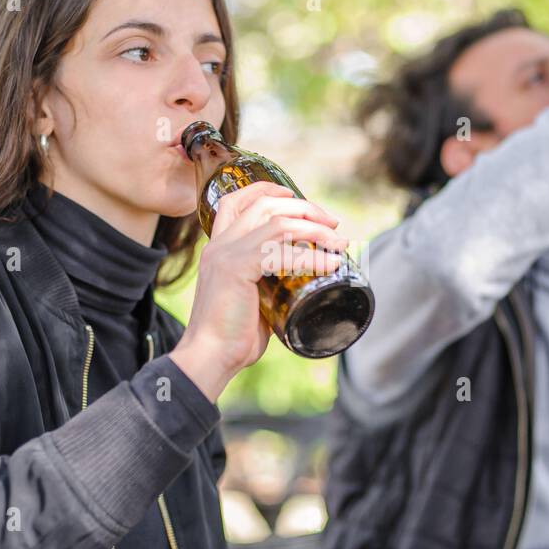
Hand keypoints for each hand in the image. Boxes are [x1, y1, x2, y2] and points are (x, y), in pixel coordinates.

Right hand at [169, 181, 347, 402]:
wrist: (210, 356)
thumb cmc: (231, 337)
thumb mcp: (249, 300)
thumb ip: (266, 286)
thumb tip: (297, 287)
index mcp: (218, 248)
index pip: (236, 201)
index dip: (267, 191)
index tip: (296, 197)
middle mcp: (220, 245)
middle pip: (264, 204)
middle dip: (303, 208)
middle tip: (331, 223)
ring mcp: (227, 254)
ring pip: (277, 223)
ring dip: (315, 229)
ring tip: (338, 241)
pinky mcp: (237, 269)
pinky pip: (282, 253)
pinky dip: (312, 257)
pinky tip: (331, 264)